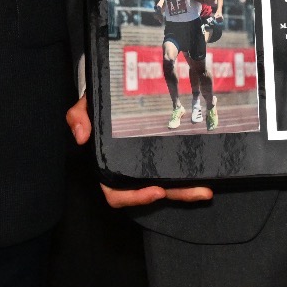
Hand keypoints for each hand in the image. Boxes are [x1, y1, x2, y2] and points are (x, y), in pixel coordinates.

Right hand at [65, 96, 213, 207]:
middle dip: (176, 194)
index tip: (156, 191)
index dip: (135, 197)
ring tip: (207, 189)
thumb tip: (81, 136)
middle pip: (152, 192)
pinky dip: (191, 172)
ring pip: (168, 184)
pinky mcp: (163, 151)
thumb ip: (78, 116)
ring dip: (188, 189)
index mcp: (110, 165)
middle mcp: (131, 168)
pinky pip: (176, 167)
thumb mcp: (86, 106)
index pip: (117, 193)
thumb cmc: (98, 104)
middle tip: (199, 191)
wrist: (113, 90)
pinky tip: (207, 171)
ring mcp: (148, 162)